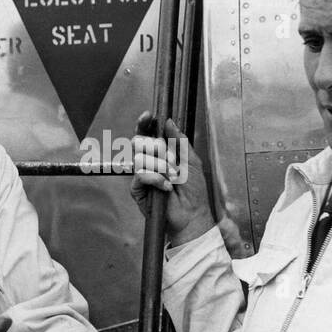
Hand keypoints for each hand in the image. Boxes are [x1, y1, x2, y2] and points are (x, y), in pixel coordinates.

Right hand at [130, 113, 214, 247]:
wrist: (192, 214)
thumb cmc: (194, 191)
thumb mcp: (192, 161)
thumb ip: (180, 141)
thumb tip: (169, 122)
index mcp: (162, 153)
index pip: (148, 133)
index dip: (145, 123)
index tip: (148, 116)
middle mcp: (150, 161)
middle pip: (139, 141)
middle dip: (157, 147)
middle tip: (171, 158)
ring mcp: (142, 174)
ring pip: (140, 157)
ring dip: (160, 166)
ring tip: (173, 176)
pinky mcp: (137, 188)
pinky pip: (141, 174)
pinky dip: (156, 178)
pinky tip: (166, 186)